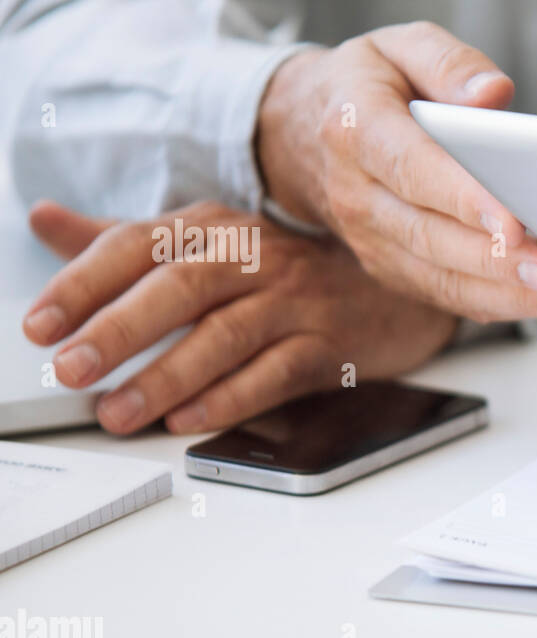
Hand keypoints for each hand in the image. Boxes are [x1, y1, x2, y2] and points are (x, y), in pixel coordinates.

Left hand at [22, 200, 458, 434]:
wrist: (395, 291)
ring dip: (167, 377)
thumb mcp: (211, 244)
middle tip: (70, 370)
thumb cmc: (292, 273)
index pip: (138, 245)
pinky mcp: (330, 345)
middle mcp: (256, 256)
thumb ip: (126, 239)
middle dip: (119, 331)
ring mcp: (297, 302)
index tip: (39, 325)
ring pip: (225, 335)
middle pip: (180, 288)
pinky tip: (191, 419)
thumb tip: (44, 218)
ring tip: (119, 413)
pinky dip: (232, 397)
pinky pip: (277, 372)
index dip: (85, 283)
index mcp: (216, 228)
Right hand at [256, 21, 536, 323]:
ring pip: (444, 278)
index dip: (463, 199)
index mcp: (357, 128)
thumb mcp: (400, 45)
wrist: (308, 132)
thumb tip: (493, 95)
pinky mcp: (394, 269)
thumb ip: (448, 62)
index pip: (413, 169)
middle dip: (501, 261)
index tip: (513, 223)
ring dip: (512, 295)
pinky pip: (450, 296)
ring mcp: (373, 240)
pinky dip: (505, 304)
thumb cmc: (373, 85)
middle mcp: (358, 194)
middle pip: (433, 236)